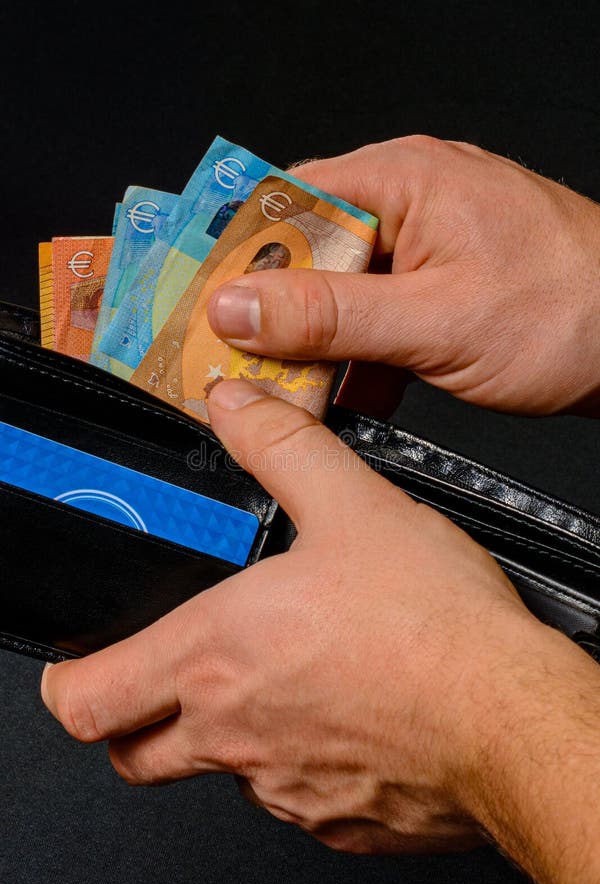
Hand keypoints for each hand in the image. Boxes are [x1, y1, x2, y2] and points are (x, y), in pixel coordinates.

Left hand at [42, 380, 550, 854]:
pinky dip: (302, 759)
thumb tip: (236, 407)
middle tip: (167, 676)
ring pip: (222, 771)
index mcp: (217, 657)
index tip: (80, 667)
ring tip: (291, 674)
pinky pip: (295, 796)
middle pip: (135, 753)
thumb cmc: (435, 629)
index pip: (86, 700)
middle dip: (134, 720)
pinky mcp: (337, 821)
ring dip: (233, 730)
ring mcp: (284, 788)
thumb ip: (279, 447)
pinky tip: (349, 712)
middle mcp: (236, 734)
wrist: (512, 719)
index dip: (69, 682)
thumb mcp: (349, 504)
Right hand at [207, 136, 599, 416]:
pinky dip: (360, 352)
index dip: (234, 253)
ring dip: (318, 342)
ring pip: (338, 290)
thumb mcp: (432, 320)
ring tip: (302, 385)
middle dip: (274, 310)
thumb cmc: (570, 308)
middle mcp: (410, 199)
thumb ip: (329, 317)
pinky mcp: (441, 285)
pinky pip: (376, 313)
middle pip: (306, 250)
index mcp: (401, 178)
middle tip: (243, 358)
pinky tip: (360, 386)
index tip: (199, 302)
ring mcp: (426, 244)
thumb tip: (240, 307)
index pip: (283, 201)